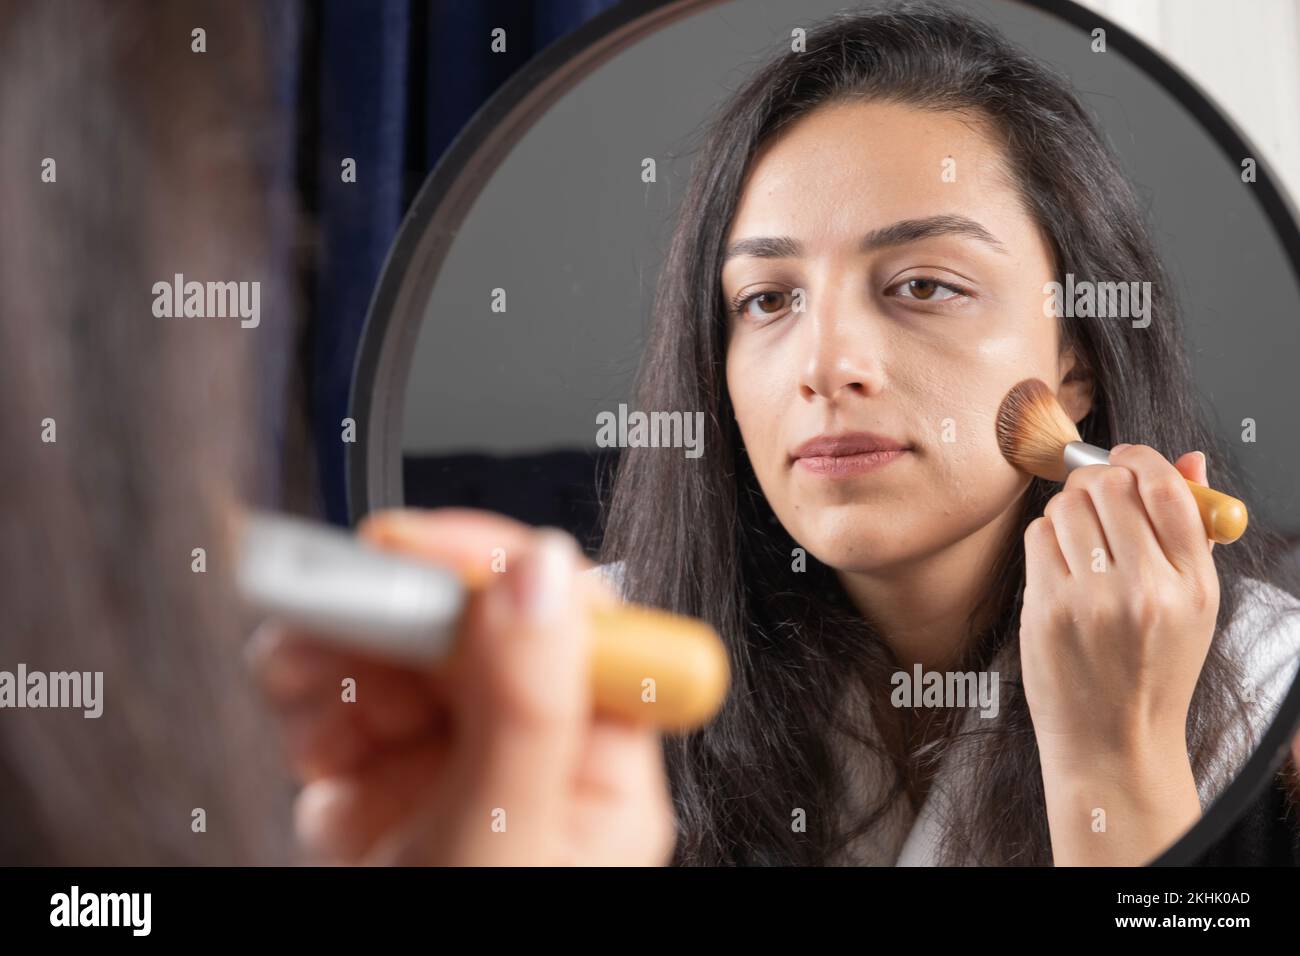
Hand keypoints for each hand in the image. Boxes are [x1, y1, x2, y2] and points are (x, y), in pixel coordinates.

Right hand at [249, 508, 676, 865]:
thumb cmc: (474, 946)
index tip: (414, 548)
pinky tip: (311, 753)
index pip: (571, 621)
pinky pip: (352, 721)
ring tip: (299, 689)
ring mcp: (456, 777)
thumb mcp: (505, 844)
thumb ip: (530, 707)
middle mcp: (532, 763)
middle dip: (393, 616)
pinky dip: (316, 719)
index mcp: (599, 769)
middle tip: (327, 613)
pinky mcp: (389, 798)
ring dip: (341, 661)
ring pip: (403, 666)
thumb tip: (545, 569)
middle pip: (474, 635)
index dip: (493, 568)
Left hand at [1020, 445, 1219, 768]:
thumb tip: (1188, 459)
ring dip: (1068, 508)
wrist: (1113, 741)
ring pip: (1066, 506)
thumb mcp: (1194, 605)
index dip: (1140, 457)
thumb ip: (1191, 530)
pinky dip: (1045, 538)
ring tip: (1079, 538)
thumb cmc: (1152, 669)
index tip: (1125, 456)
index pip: (1166, 489)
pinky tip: (1059, 565)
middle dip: (1098, 480)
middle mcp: (1146, 590)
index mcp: (1192, 585)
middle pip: (1110, 487)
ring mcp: (1092, 601)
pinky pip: (1037, 536)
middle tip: (1096, 496)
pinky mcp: (1046, 610)